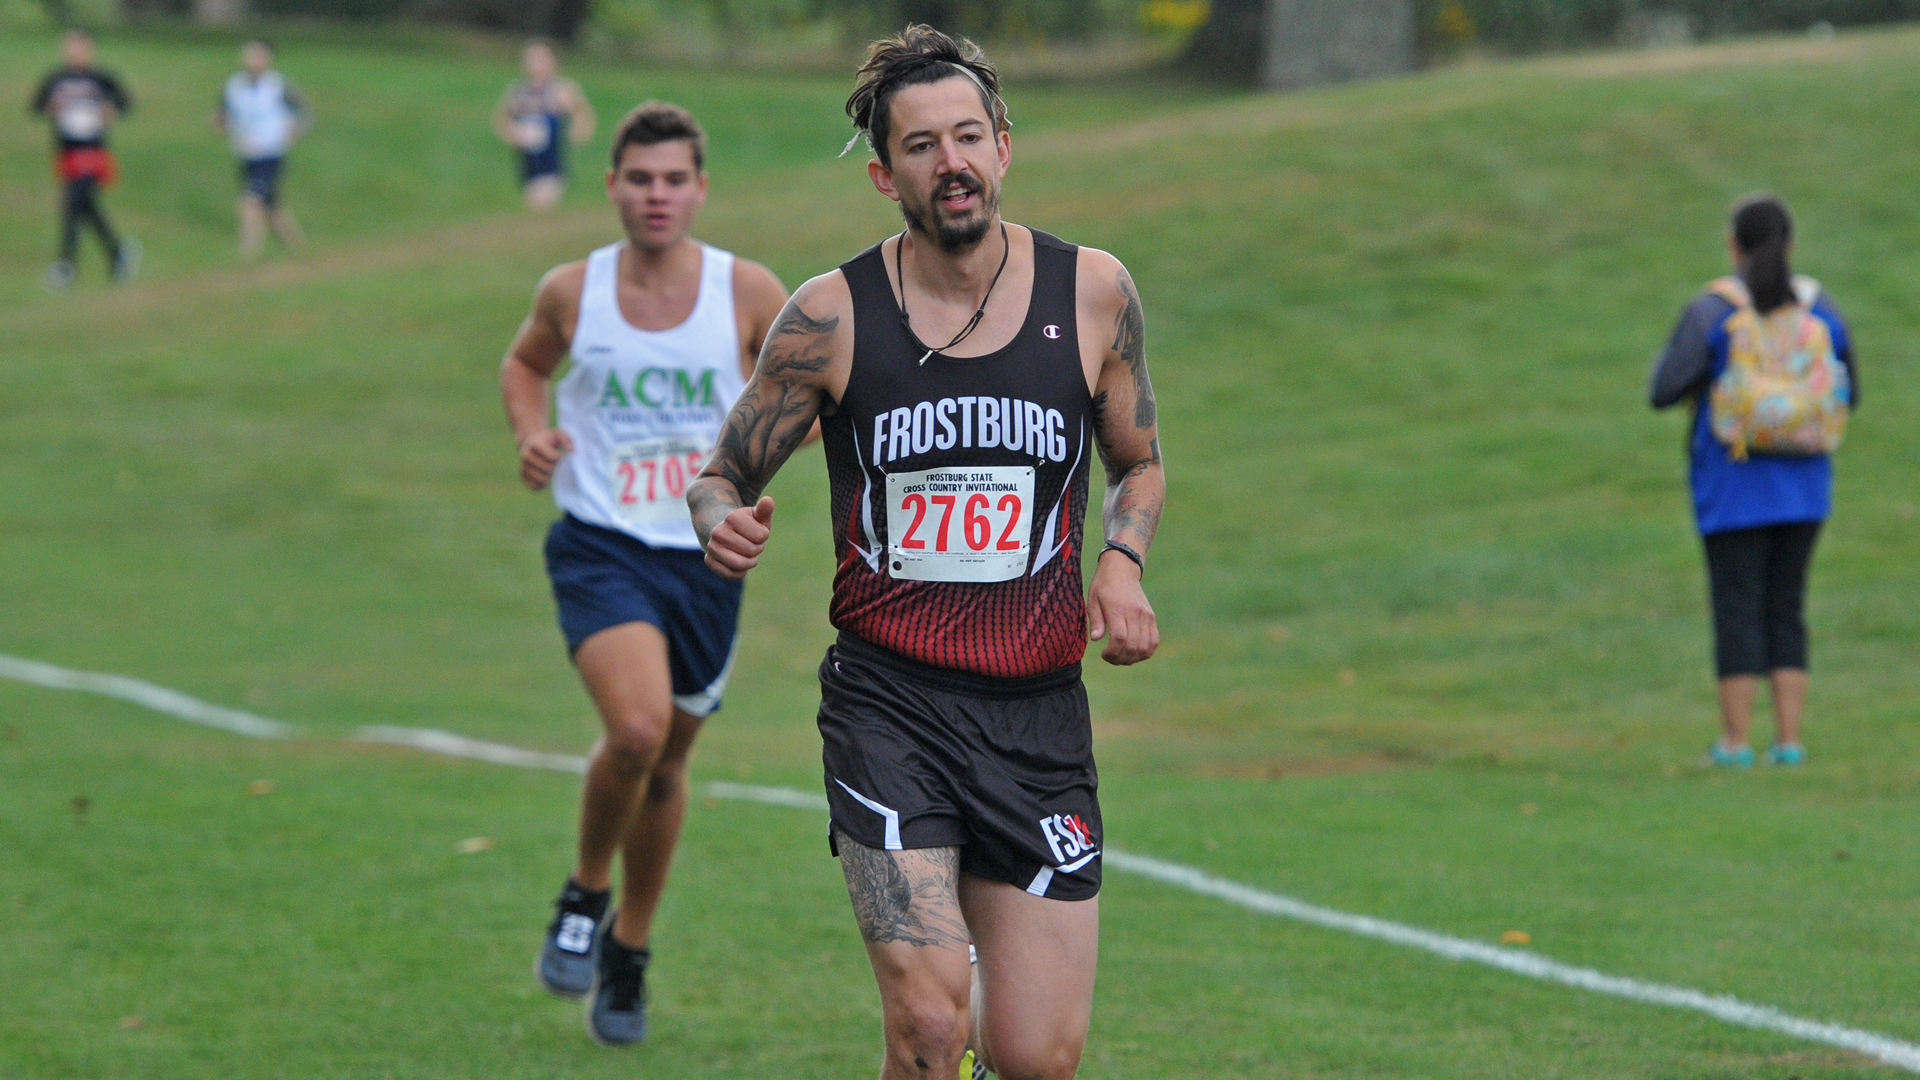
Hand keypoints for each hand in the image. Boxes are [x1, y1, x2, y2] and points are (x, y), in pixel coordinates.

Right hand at [517, 428, 572, 489]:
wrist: (530, 441)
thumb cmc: (548, 438)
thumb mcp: (557, 433)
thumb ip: (566, 439)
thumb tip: (572, 450)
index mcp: (535, 445)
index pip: (552, 458)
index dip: (559, 458)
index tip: (560, 455)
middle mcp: (526, 455)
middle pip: (548, 469)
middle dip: (556, 468)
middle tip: (556, 464)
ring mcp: (523, 466)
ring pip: (541, 479)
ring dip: (550, 477)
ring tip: (551, 470)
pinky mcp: (523, 476)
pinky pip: (535, 487)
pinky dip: (543, 485)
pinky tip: (546, 477)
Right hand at [705, 496, 773, 579]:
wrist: (724, 531)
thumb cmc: (747, 524)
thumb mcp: (757, 516)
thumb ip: (764, 509)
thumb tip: (768, 500)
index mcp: (732, 517)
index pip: (760, 536)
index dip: (763, 535)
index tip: (756, 531)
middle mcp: (718, 531)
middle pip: (752, 551)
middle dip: (757, 549)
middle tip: (751, 543)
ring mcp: (711, 546)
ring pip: (740, 564)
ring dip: (750, 562)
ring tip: (747, 553)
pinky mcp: (709, 561)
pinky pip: (731, 574)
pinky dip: (740, 572)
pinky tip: (738, 562)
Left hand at [1087, 550, 1157, 664]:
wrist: (1122, 569)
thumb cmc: (1103, 585)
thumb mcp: (1092, 600)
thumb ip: (1095, 620)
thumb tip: (1096, 639)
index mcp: (1117, 608)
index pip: (1120, 638)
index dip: (1112, 652)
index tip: (1103, 654)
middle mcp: (1135, 613)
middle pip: (1132, 646)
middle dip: (1120, 659)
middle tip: (1110, 658)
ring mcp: (1146, 615)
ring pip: (1145, 646)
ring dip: (1133, 658)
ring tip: (1121, 657)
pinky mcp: (1151, 617)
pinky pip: (1154, 641)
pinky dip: (1146, 652)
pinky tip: (1134, 653)